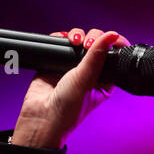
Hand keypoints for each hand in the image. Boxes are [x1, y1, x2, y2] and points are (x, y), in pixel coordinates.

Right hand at [11, 26, 131, 148]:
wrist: (40, 117)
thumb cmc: (67, 109)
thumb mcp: (86, 80)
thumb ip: (96, 56)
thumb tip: (111, 35)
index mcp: (104, 80)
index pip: (113, 55)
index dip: (113, 43)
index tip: (110, 37)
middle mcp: (90, 73)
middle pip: (96, 44)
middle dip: (92, 38)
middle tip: (86, 44)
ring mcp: (72, 67)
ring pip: (79, 41)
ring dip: (77, 35)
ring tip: (74, 41)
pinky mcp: (56, 63)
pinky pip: (61, 44)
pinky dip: (61, 37)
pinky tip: (62, 39)